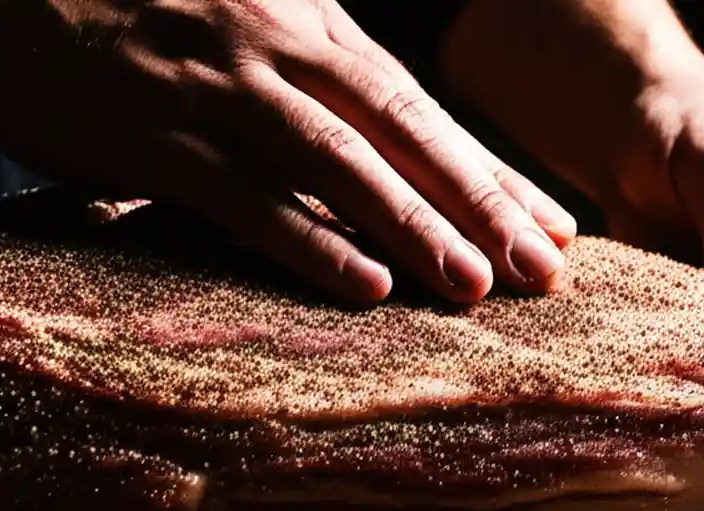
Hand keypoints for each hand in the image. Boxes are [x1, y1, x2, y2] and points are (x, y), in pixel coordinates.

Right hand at [0, 0, 575, 305]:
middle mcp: (278, 48)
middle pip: (404, 133)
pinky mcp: (152, 135)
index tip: (551, 224)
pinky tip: (365, 287)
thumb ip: (303, 71)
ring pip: (340, 165)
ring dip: (415, 228)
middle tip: (547, 269)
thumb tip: (364, 146)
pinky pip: (246, 197)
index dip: (490, 170)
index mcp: (306, 21)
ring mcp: (217, 89)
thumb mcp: (235, 10)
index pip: (420, 108)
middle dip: (483, 204)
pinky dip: (308, 242)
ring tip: (479, 290)